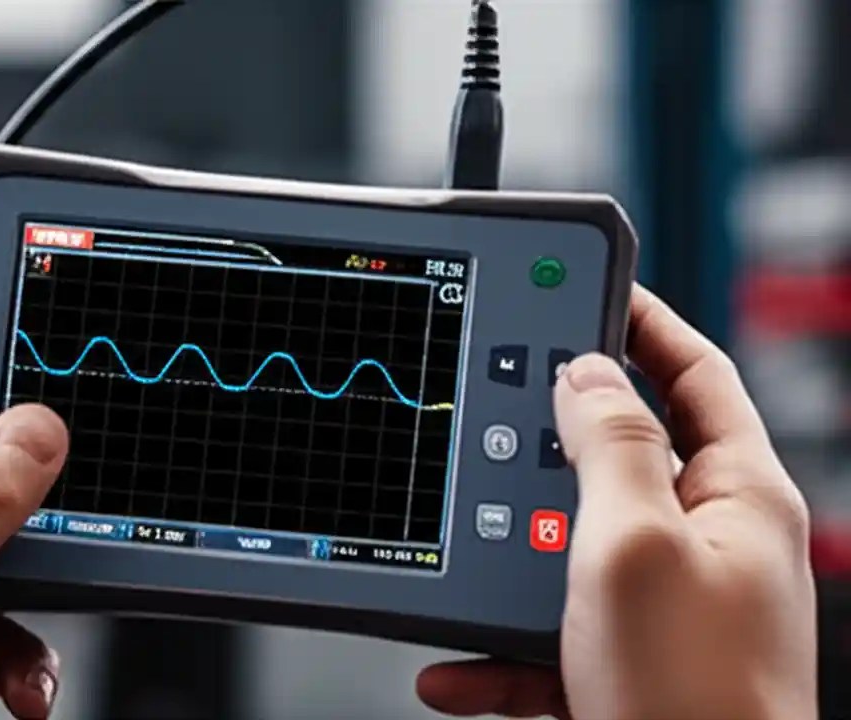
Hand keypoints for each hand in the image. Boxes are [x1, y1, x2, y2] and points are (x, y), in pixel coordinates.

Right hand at [417, 286, 816, 718]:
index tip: (577, 287)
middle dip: (544, 445)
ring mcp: (661, 605)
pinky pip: (544, 633)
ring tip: (464, 562)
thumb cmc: (691, 697)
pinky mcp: (619, 662)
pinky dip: (493, 650)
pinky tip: (452, 669)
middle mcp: (704, 542)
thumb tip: (585, 373)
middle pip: (616, 455)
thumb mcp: (633, 545)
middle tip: (488, 417)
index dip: (638, 320)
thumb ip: (610, 446)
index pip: (692, 372)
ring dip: (503, 560)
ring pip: (565, 547)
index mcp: (736, 496)